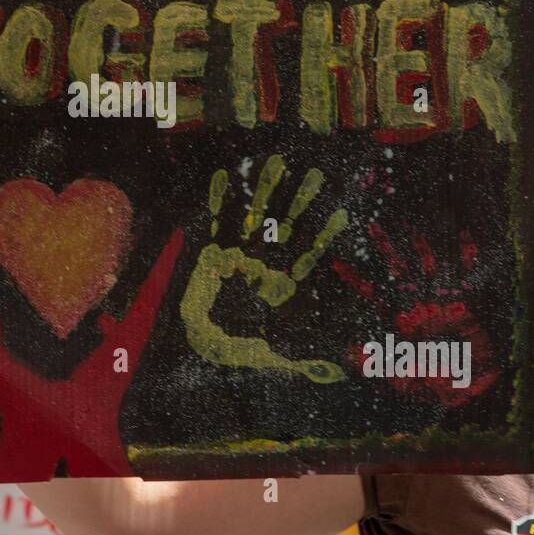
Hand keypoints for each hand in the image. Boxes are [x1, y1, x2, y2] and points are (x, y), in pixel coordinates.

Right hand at [179, 155, 347, 382]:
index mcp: (282, 284)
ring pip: (255, 217)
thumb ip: (303, 364)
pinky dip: (220, 199)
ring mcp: (236, 254)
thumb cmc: (232, 355)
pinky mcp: (208, 251)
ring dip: (265, 191)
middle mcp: (262, 263)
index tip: (343, 211)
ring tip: (274, 161)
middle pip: (286, 226)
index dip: (325, 233)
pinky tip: (225, 175)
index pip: (309, 254)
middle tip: (314, 171)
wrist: (191, 354)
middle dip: (300, 200)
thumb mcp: (273, 361)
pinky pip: (215, 222)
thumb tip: (334, 373)